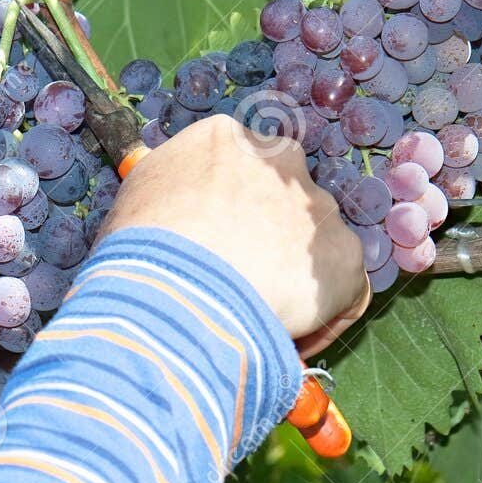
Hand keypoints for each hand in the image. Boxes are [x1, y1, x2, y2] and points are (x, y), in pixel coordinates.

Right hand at [103, 115, 367, 355]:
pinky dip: (322, 320)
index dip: (228, 211)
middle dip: (269, 237)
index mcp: (224, 139)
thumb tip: (169, 215)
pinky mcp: (346, 256)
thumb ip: (165, 198)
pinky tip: (287, 343)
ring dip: (293, 278)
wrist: (174, 290)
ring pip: (312, 246)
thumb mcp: (134, 203)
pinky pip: (343, 293)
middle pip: (282, 199)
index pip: (239, 168)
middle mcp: (279, 160)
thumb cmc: (137, 249)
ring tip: (260, 321)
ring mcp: (317, 208)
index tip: (213, 248)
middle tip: (240, 283)